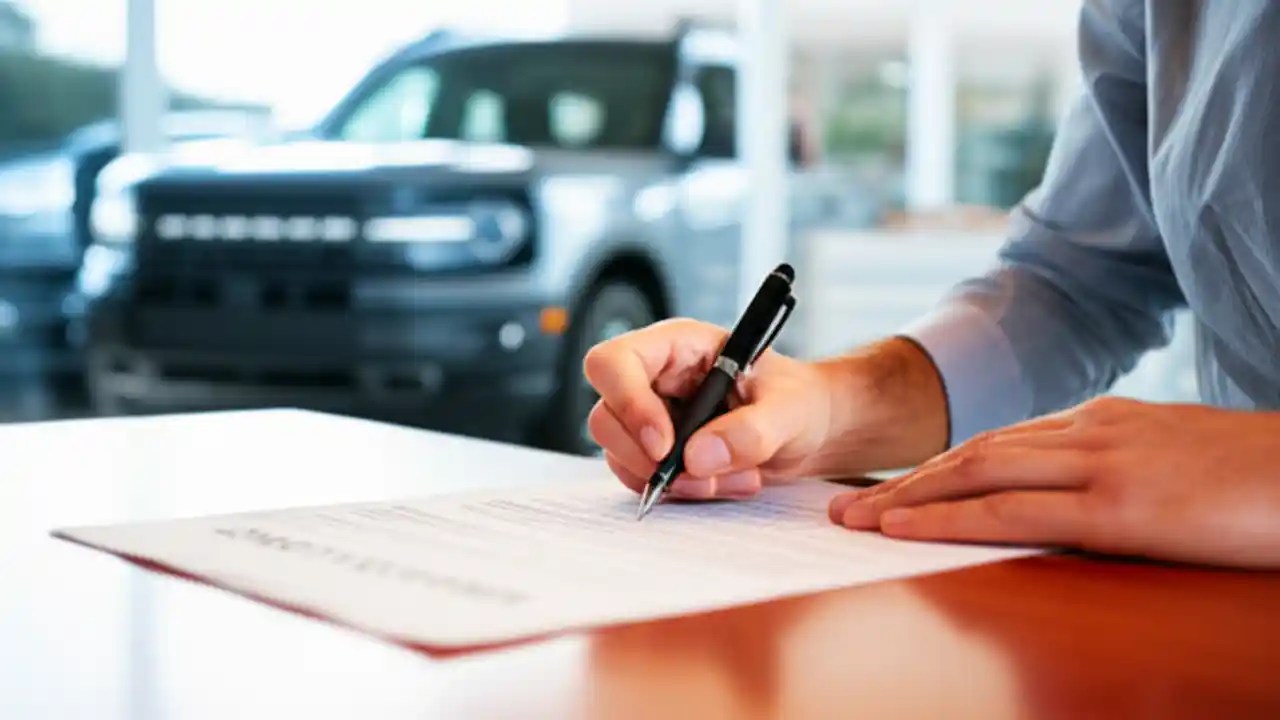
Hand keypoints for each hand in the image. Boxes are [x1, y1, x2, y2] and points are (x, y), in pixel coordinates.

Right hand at [583, 319, 832, 499]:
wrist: (809, 431)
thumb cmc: (799, 401)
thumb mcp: (791, 408)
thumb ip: (752, 429)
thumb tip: (698, 457)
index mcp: (678, 346)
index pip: (614, 362)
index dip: (628, 404)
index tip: (665, 445)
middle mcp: (654, 379)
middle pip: (605, 416)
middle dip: (648, 458)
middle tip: (700, 476)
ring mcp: (650, 417)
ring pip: (619, 455)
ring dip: (671, 481)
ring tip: (730, 480)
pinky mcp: (656, 452)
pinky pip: (641, 479)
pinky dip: (679, 493)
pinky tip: (723, 484)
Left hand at [829, 397, 1279, 568]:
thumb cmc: (1257, 478)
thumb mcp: (1175, 461)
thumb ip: (1117, 469)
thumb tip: (1074, 499)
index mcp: (1102, 422)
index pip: (999, 443)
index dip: (938, 469)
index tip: (894, 490)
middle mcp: (1090, 433)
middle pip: (972, 452)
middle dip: (904, 482)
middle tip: (846, 507)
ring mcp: (1101, 464)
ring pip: (976, 473)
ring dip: (906, 498)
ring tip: (854, 521)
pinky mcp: (1118, 507)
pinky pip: (1011, 509)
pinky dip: (948, 516)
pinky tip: (905, 528)